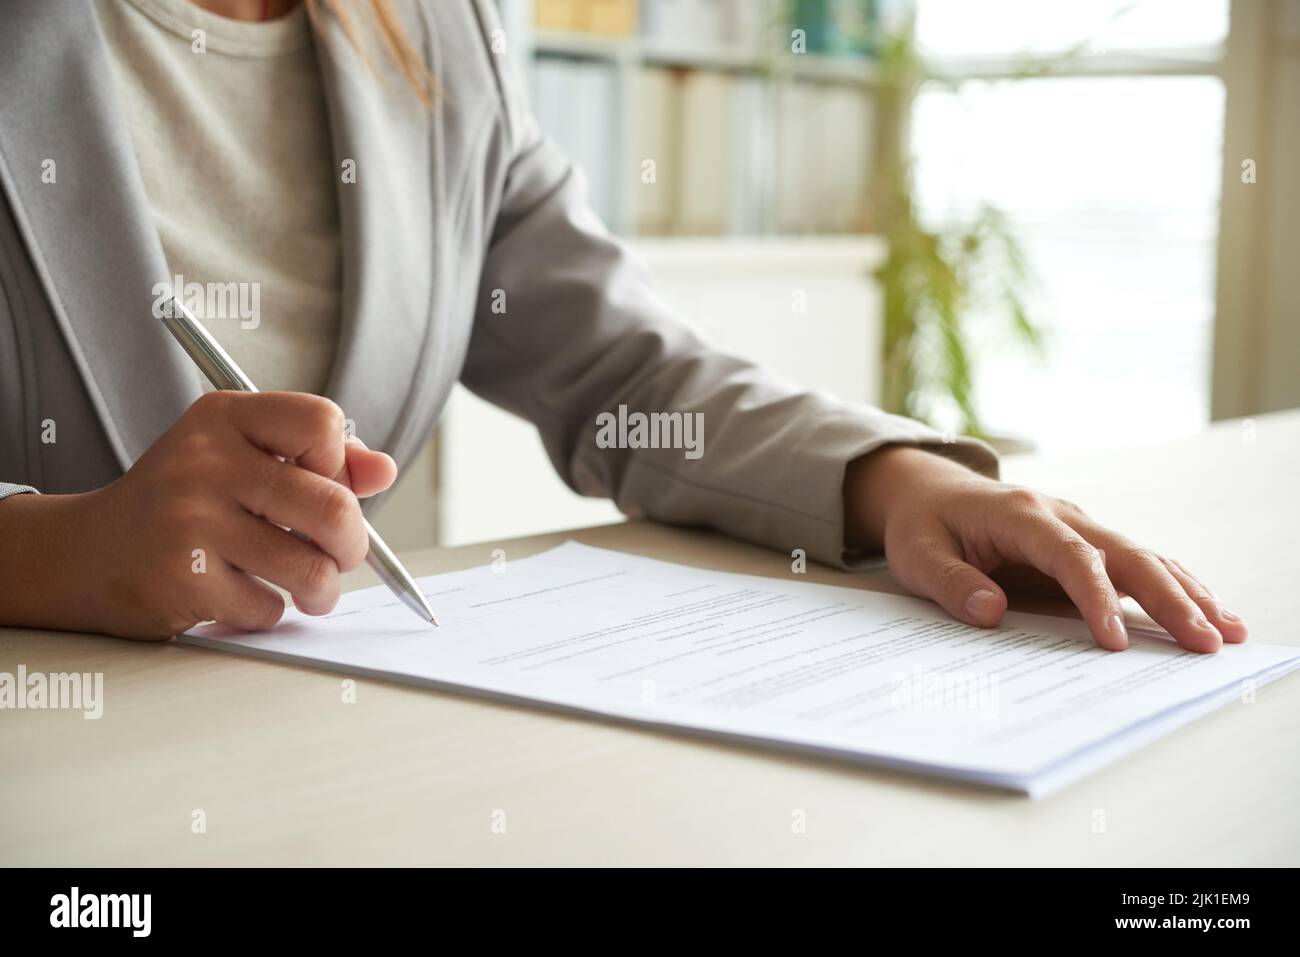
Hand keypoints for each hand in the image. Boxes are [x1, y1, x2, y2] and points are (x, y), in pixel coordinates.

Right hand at [1, 392, 395, 639]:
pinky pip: (268, 607)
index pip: (322, 423)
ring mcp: (190, 521)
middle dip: (353, 545)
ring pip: (311, 568)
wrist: (88, 553)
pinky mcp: (183, 580)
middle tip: (341, 556)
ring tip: (309, 588)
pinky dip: (268, 612)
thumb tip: (382, 470)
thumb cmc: (183, 502)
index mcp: (224, 418)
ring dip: (322, 589)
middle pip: (333, 506)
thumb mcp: (241, 457)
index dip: (338, 463)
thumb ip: (318, 460)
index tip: (323, 484)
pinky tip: (242, 596)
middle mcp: (205, 462)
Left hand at [843, 445, 1246, 652]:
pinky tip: (1206, 613)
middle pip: (1126, 555)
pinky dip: (1174, 586)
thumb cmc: (923, 524)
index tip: (1114, 640)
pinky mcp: (1084, 543)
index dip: (1096, 597)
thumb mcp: (917, 555)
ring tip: (1227, 633)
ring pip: (1143, 557)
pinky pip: (1136, 563)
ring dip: (1186, 593)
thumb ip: (952, 583)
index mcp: (1019, 514)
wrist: (927, 491)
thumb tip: (990, 613)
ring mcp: (1078, 526)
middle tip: (1204, 642)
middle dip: (1168, 599)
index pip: (1070, 556)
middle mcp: (1060, 515)